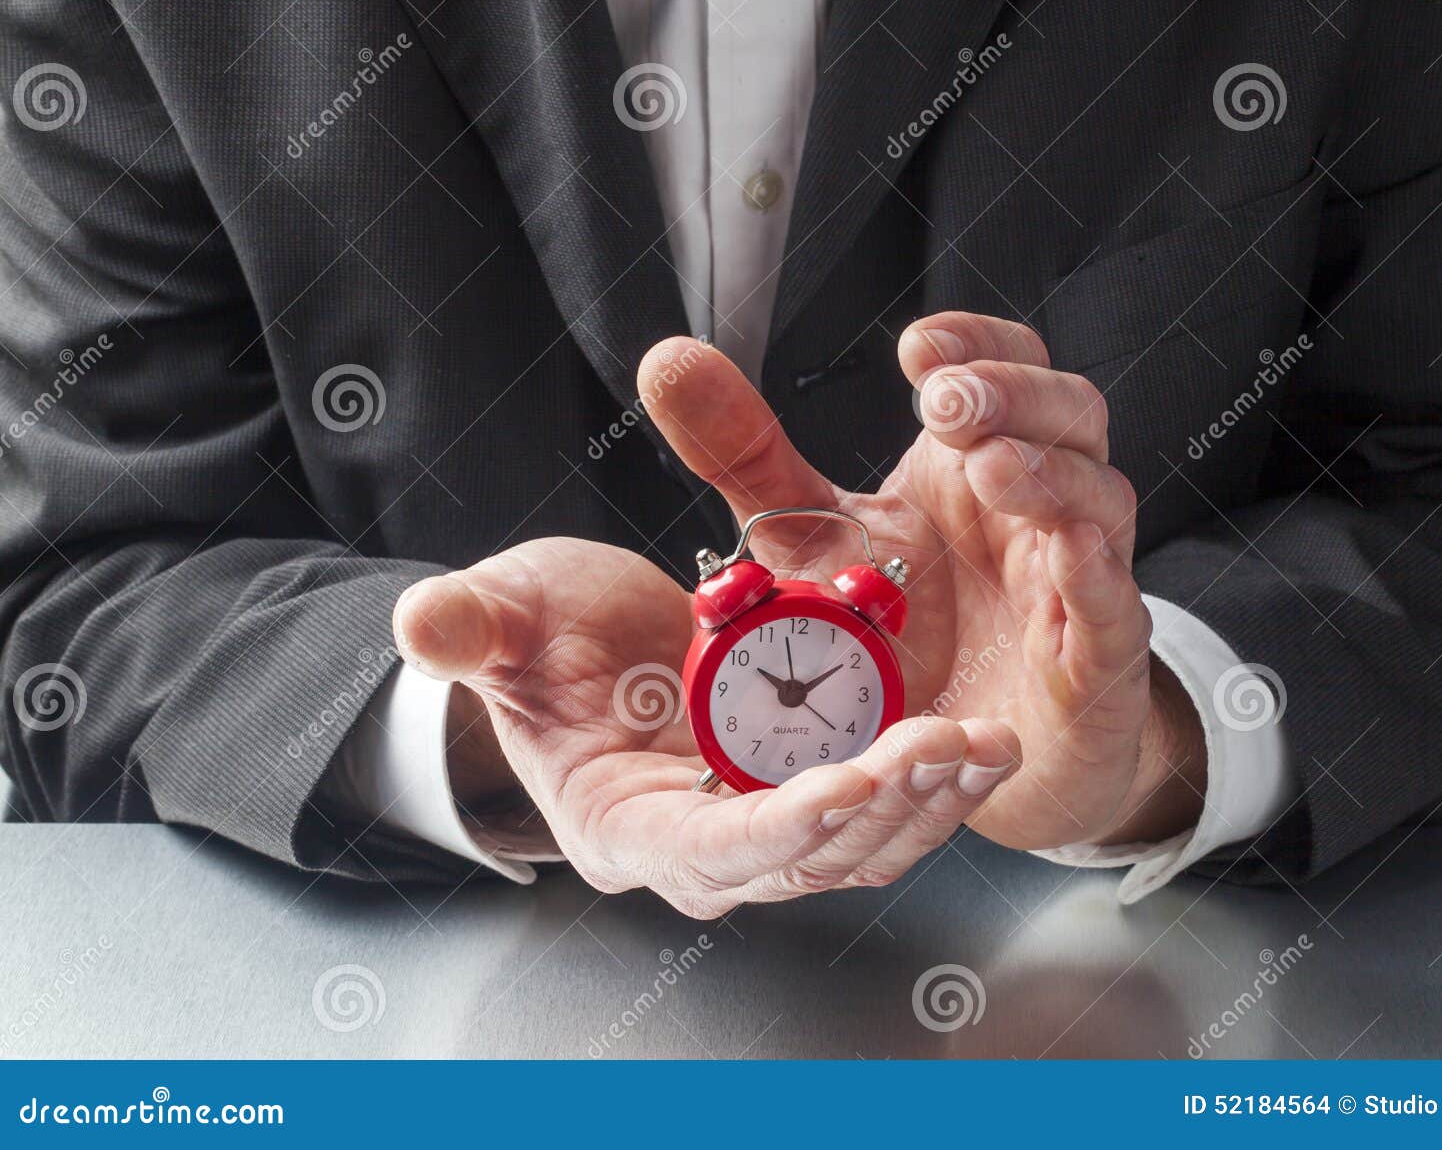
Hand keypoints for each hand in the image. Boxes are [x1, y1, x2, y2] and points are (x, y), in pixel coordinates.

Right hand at [392, 537, 1020, 917]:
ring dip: (925, 802)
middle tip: (944, 748)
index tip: (843, 784)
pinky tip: (981, 745)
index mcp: (625, 825)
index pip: (704, 852)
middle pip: (803, 857)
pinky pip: (881, 810)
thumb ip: (470, 629)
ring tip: (983, 746)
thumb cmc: (541, 644)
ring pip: (859, 846)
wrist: (585, 648)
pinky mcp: (809, 790)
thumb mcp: (505, 620)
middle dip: (878, 810)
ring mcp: (763, 823)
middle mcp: (703, 844)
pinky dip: (933, 782)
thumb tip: (420, 620)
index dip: (774, 829)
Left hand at [637, 314, 1204, 852]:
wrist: (971, 754)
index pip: (1009, 369)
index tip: (915, 349)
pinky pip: (1111, 610)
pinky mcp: (1093, 665)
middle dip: (1014, 396)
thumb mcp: (816, 537)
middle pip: (1069, 417)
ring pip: (1097, 503)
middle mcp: (1042, 509)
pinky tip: (1062, 548)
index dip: (981, 346)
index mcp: (980, 464)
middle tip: (943, 404)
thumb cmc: (911, 632)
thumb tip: (668, 361)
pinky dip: (1094, 576)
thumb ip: (748, 454)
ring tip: (985, 465)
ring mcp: (1077, 583)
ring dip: (1049, 476)